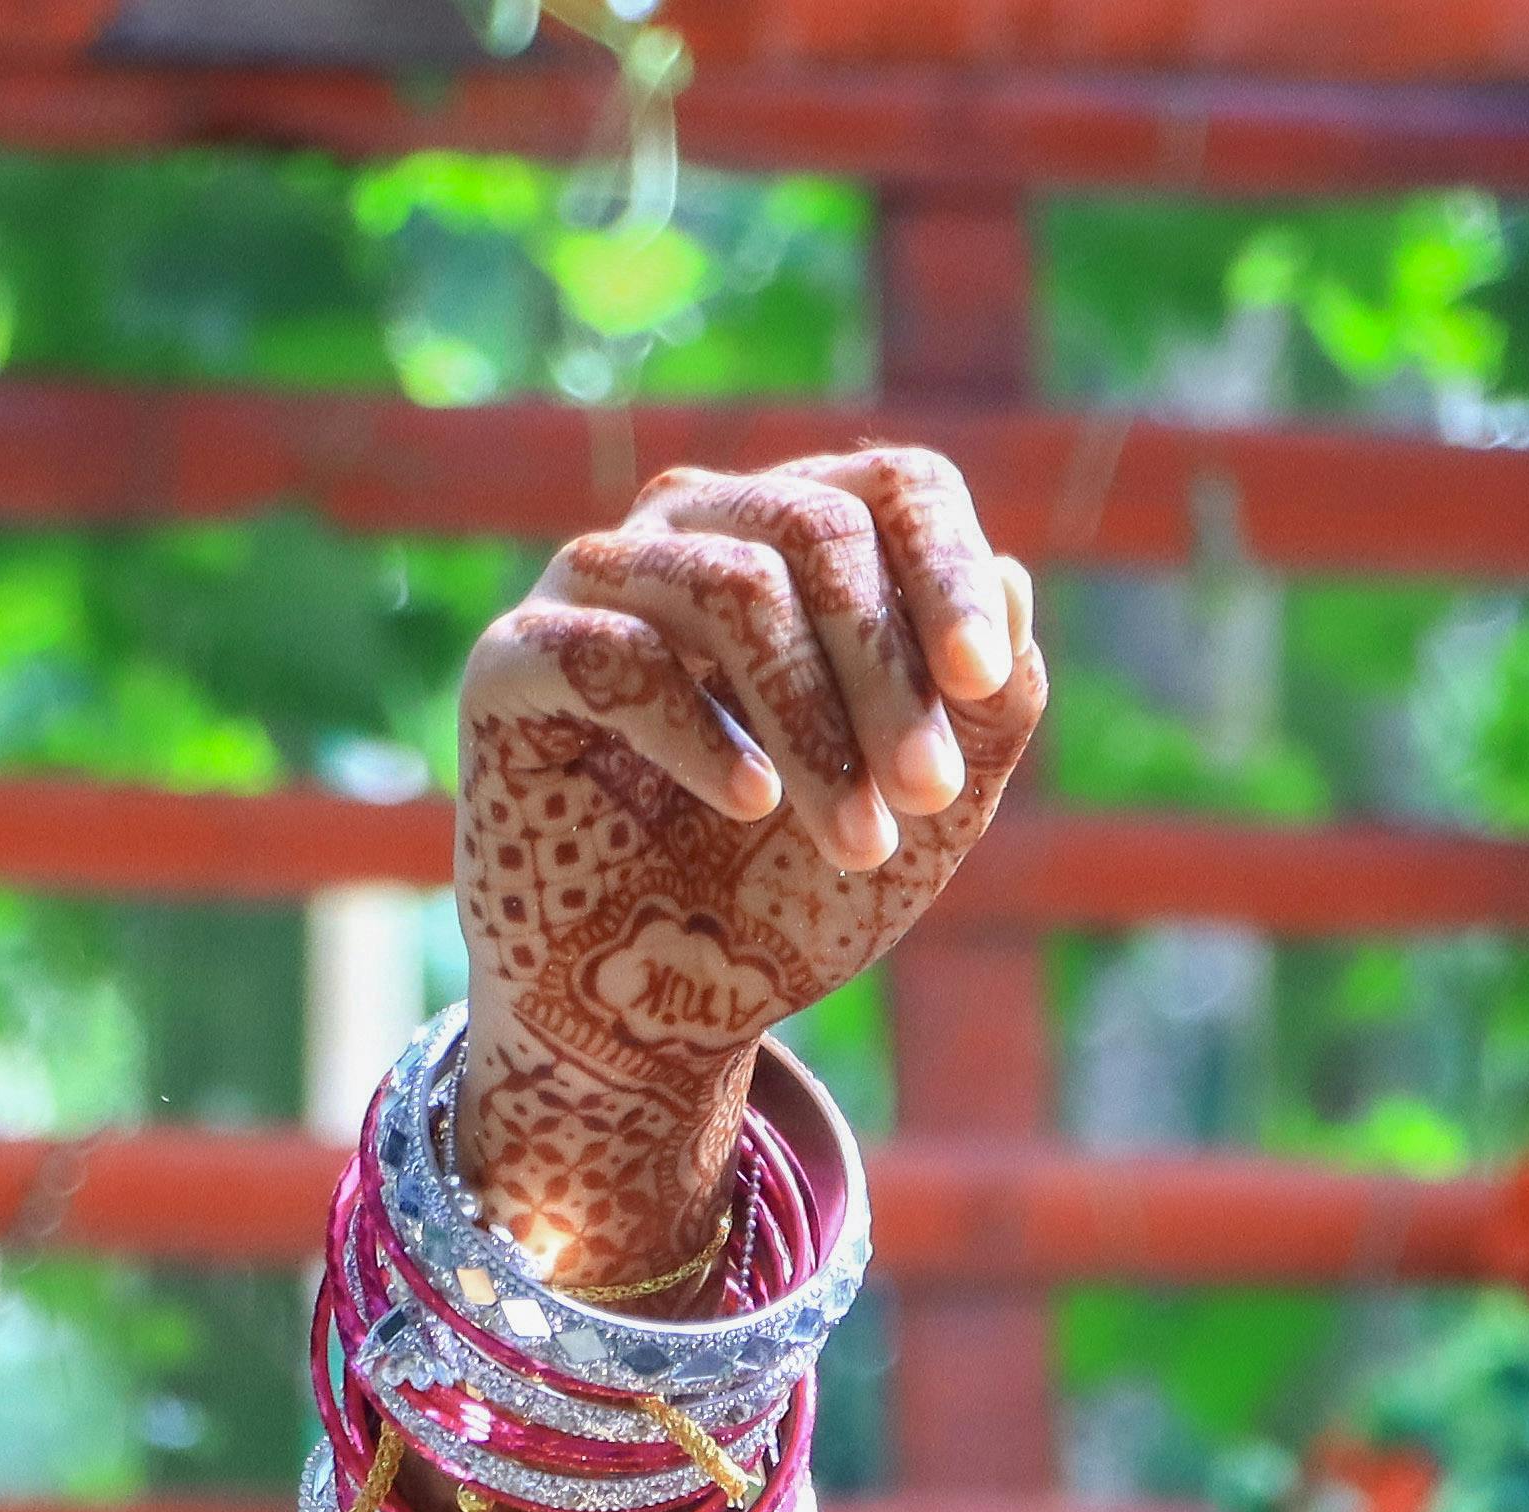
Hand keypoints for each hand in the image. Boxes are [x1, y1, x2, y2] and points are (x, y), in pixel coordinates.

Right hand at [452, 447, 1045, 1277]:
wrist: (653, 1007)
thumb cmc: (788, 894)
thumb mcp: (925, 820)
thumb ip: (986, 712)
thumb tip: (1016, 582)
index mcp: (800, 545)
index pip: (892, 487)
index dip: (948, 570)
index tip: (981, 684)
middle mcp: (694, 535)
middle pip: (815, 529)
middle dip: (888, 671)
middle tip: (928, 795)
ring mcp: (593, 588)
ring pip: (729, 586)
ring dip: (811, 722)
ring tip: (856, 838)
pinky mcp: (512, 664)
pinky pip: (615, 655)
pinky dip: (700, 732)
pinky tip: (749, 803)